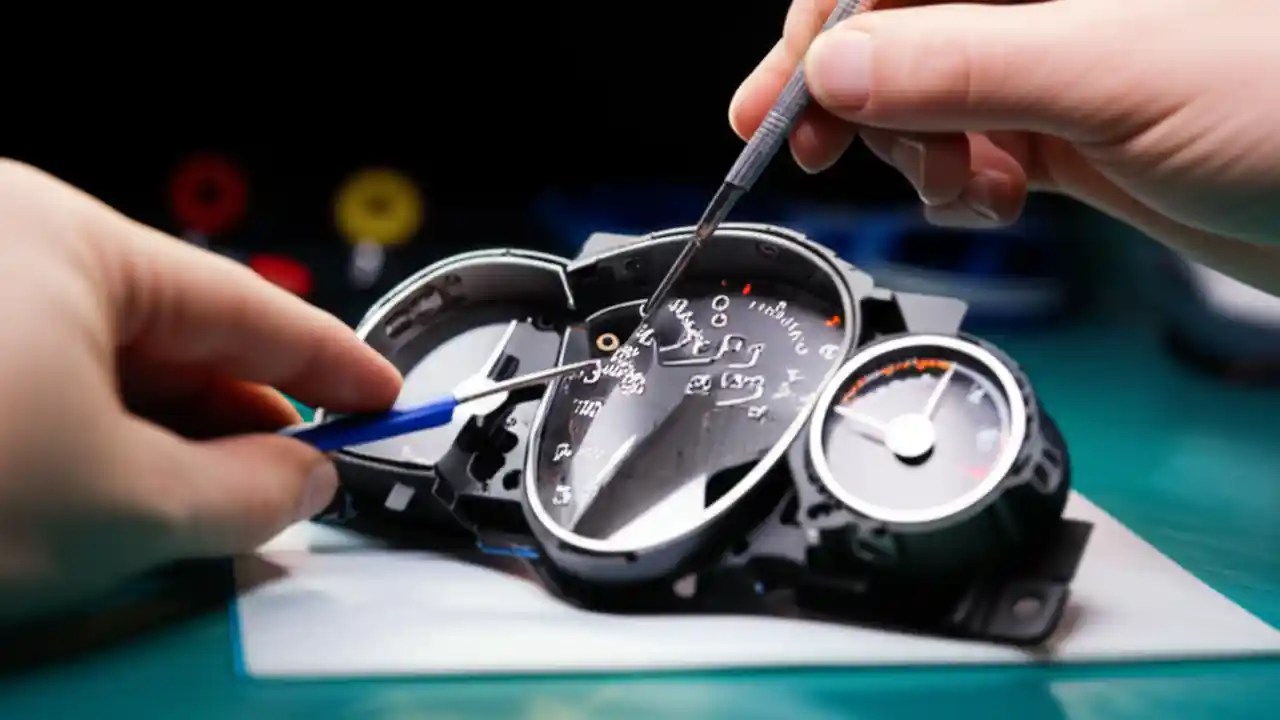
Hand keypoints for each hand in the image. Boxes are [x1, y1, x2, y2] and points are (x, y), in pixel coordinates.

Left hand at [0, 160, 401, 621]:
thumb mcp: (113, 506)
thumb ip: (246, 493)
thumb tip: (302, 481)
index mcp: (59, 240)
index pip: (245, 303)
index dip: (330, 360)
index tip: (378, 395)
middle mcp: (0, 246)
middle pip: (172, 333)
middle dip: (242, 416)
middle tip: (298, 477)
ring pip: (101, 368)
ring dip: (164, 442)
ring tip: (206, 507)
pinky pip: (41, 388)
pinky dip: (91, 446)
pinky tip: (116, 497)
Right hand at [729, 0, 1279, 293]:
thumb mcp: (1109, 75)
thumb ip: (960, 65)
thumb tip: (837, 67)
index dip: (826, 25)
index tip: (786, 96)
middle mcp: (1041, 1)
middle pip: (892, 30)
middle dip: (860, 97)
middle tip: (827, 152)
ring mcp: (1047, 60)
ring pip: (920, 96)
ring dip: (912, 150)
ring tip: (958, 184)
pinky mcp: (1059, 125)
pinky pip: (963, 144)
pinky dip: (954, 180)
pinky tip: (991, 197)